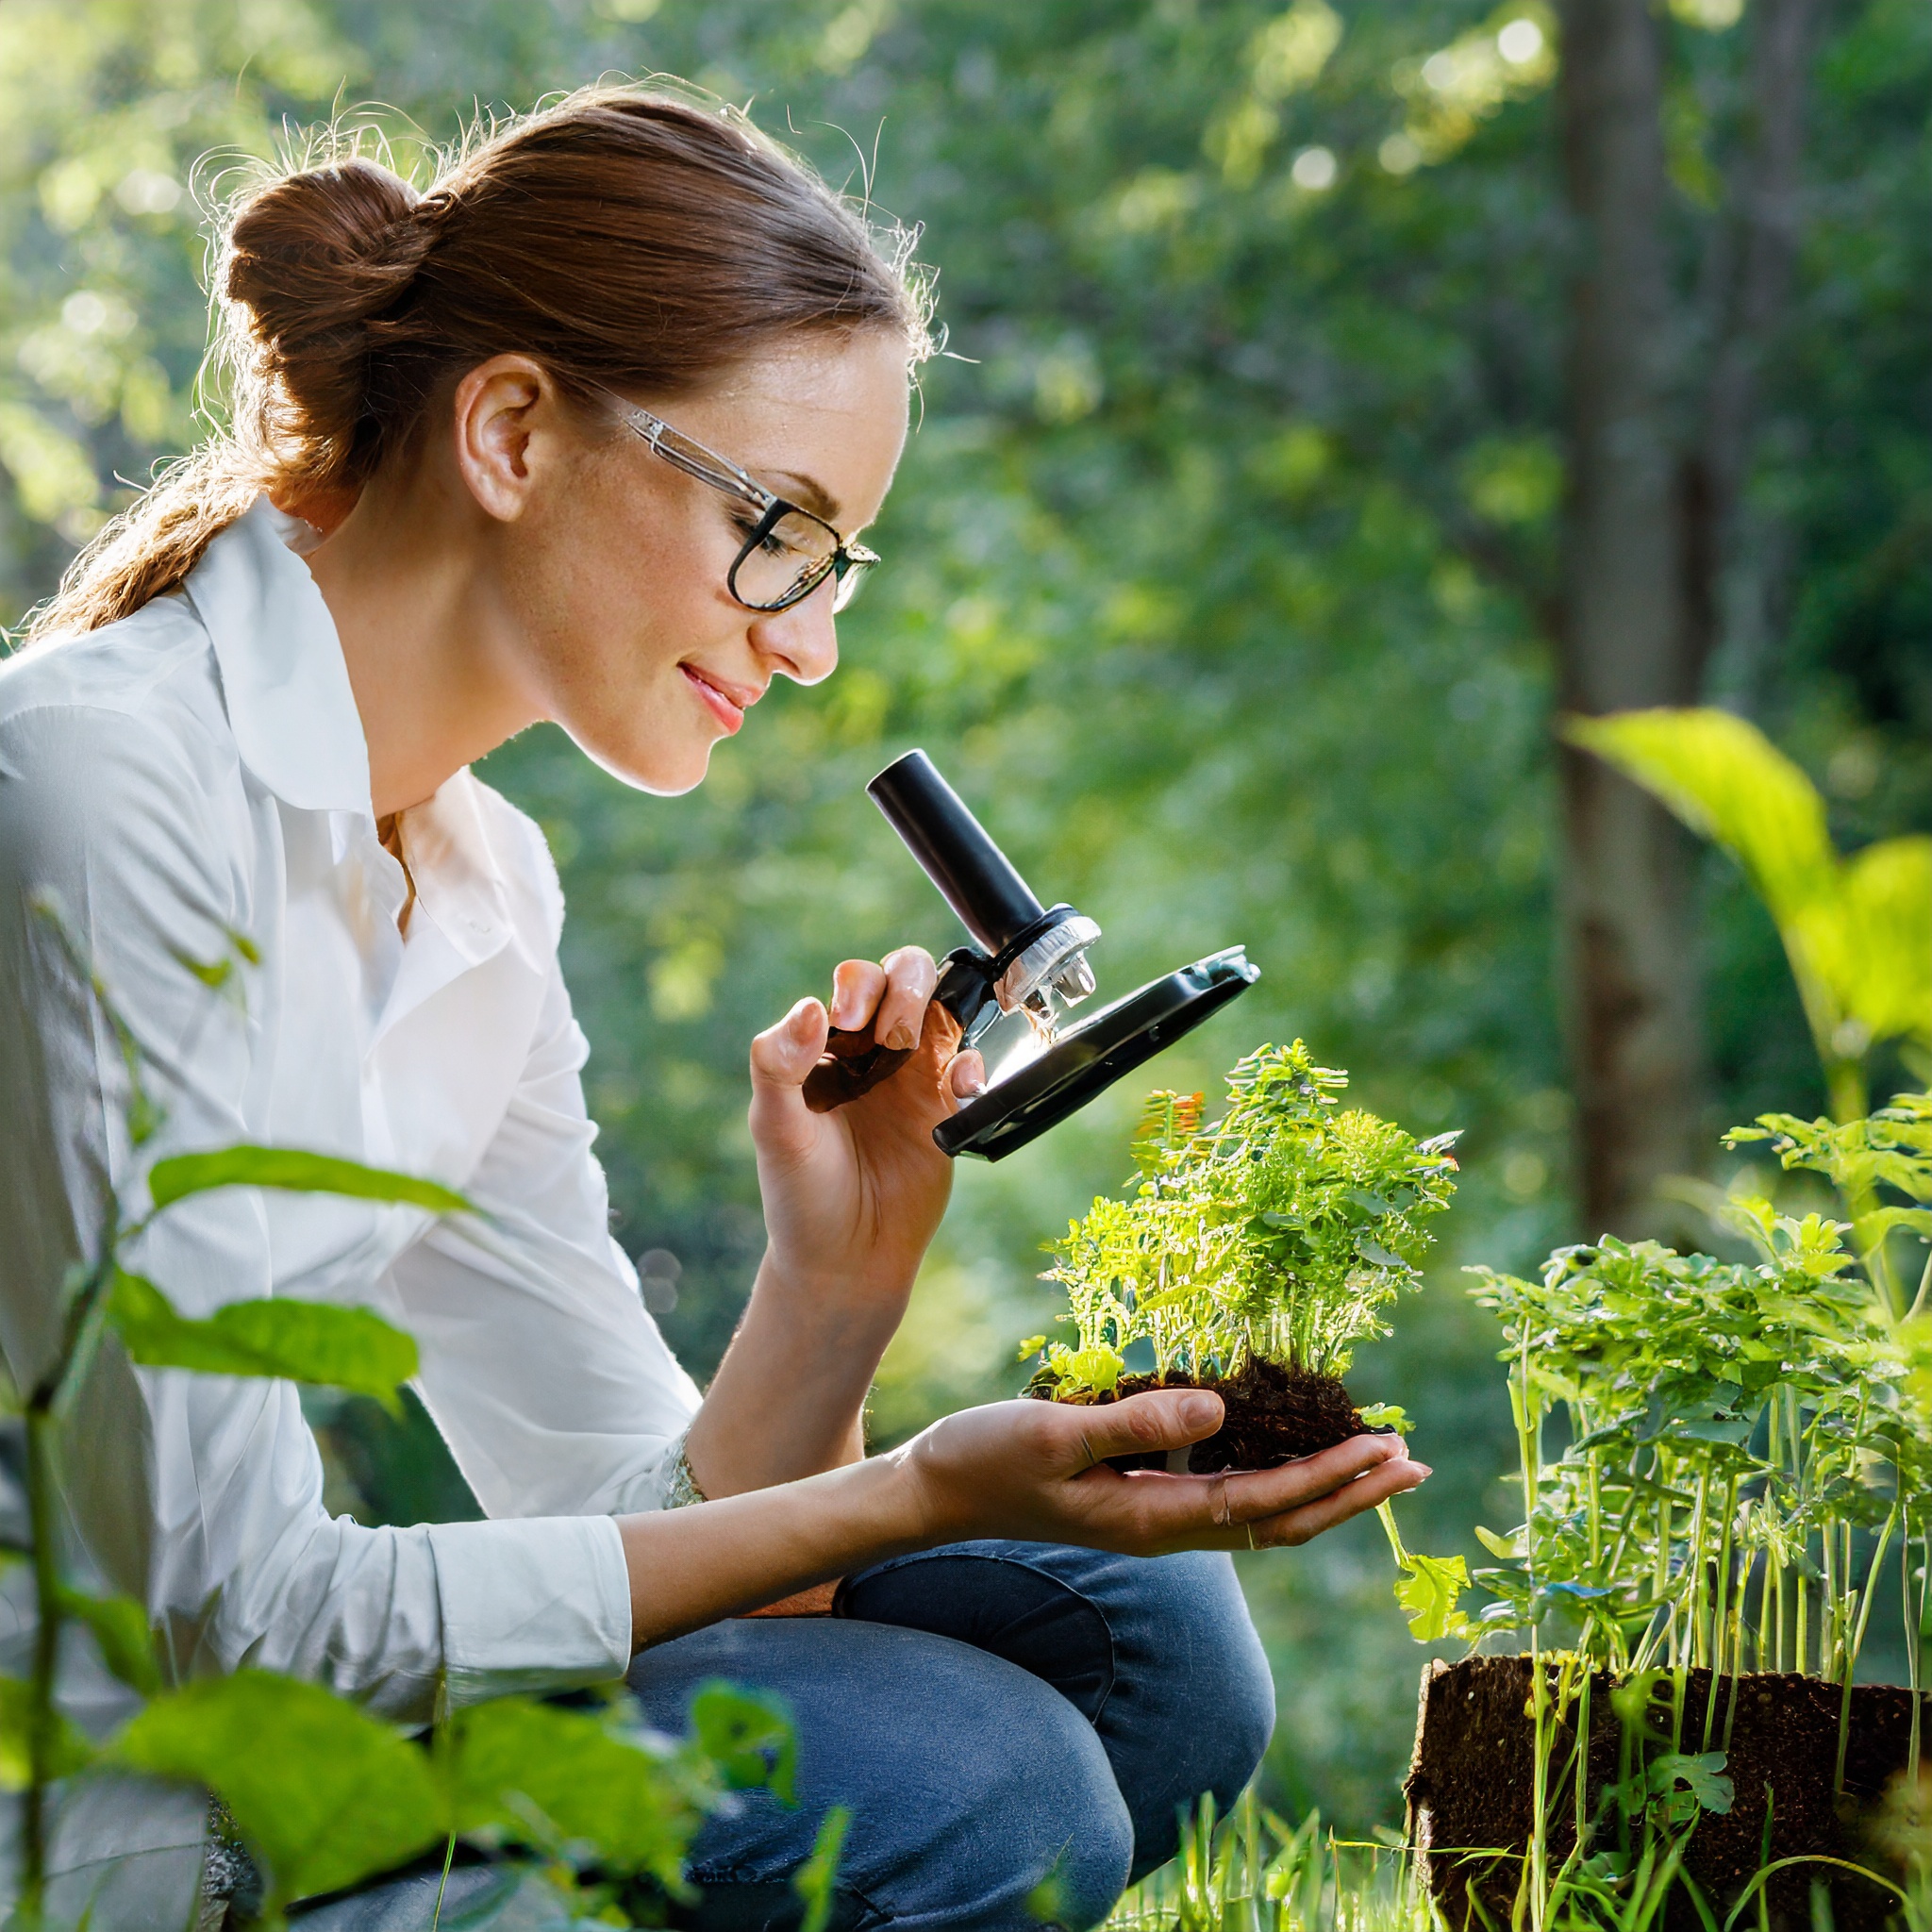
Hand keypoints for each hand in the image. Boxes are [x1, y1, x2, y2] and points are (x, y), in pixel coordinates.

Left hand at [747, 947, 984, 1302]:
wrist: (846, 1259)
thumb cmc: (800, 1195)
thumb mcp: (776, 1130)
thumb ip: (778, 1065)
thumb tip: (809, 1007)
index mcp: (824, 1047)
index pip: (852, 985)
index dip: (860, 987)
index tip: (849, 1020)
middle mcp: (870, 1053)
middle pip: (904, 980)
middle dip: (906, 984)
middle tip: (893, 1033)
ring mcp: (912, 1078)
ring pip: (942, 1011)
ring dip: (940, 1010)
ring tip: (920, 1050)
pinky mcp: (945, 1110)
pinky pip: (970, 1065)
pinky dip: (973, 1064)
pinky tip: (960, 1088)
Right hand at [892, 1389, 1428, 1553]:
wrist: (938, 1491)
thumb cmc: (988, 1458)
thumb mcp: (1056, 1434)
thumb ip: (1136, 1423)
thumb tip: (1217, 1410)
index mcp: (1154, 1520)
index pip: (1267, 1504)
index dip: (1331, 1477)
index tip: (1385, 1447)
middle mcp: (1168, 1527)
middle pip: (1283, 1522)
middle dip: (1352, 1494)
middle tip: (1415, 1462)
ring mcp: (1157, 1515)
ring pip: (1261, 1511)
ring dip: (1323, 1485)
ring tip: (1376, 1454)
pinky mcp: (1143, 1495)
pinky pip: (1229, 1490)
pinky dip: (1275, 1471)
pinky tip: (1289, 1443)